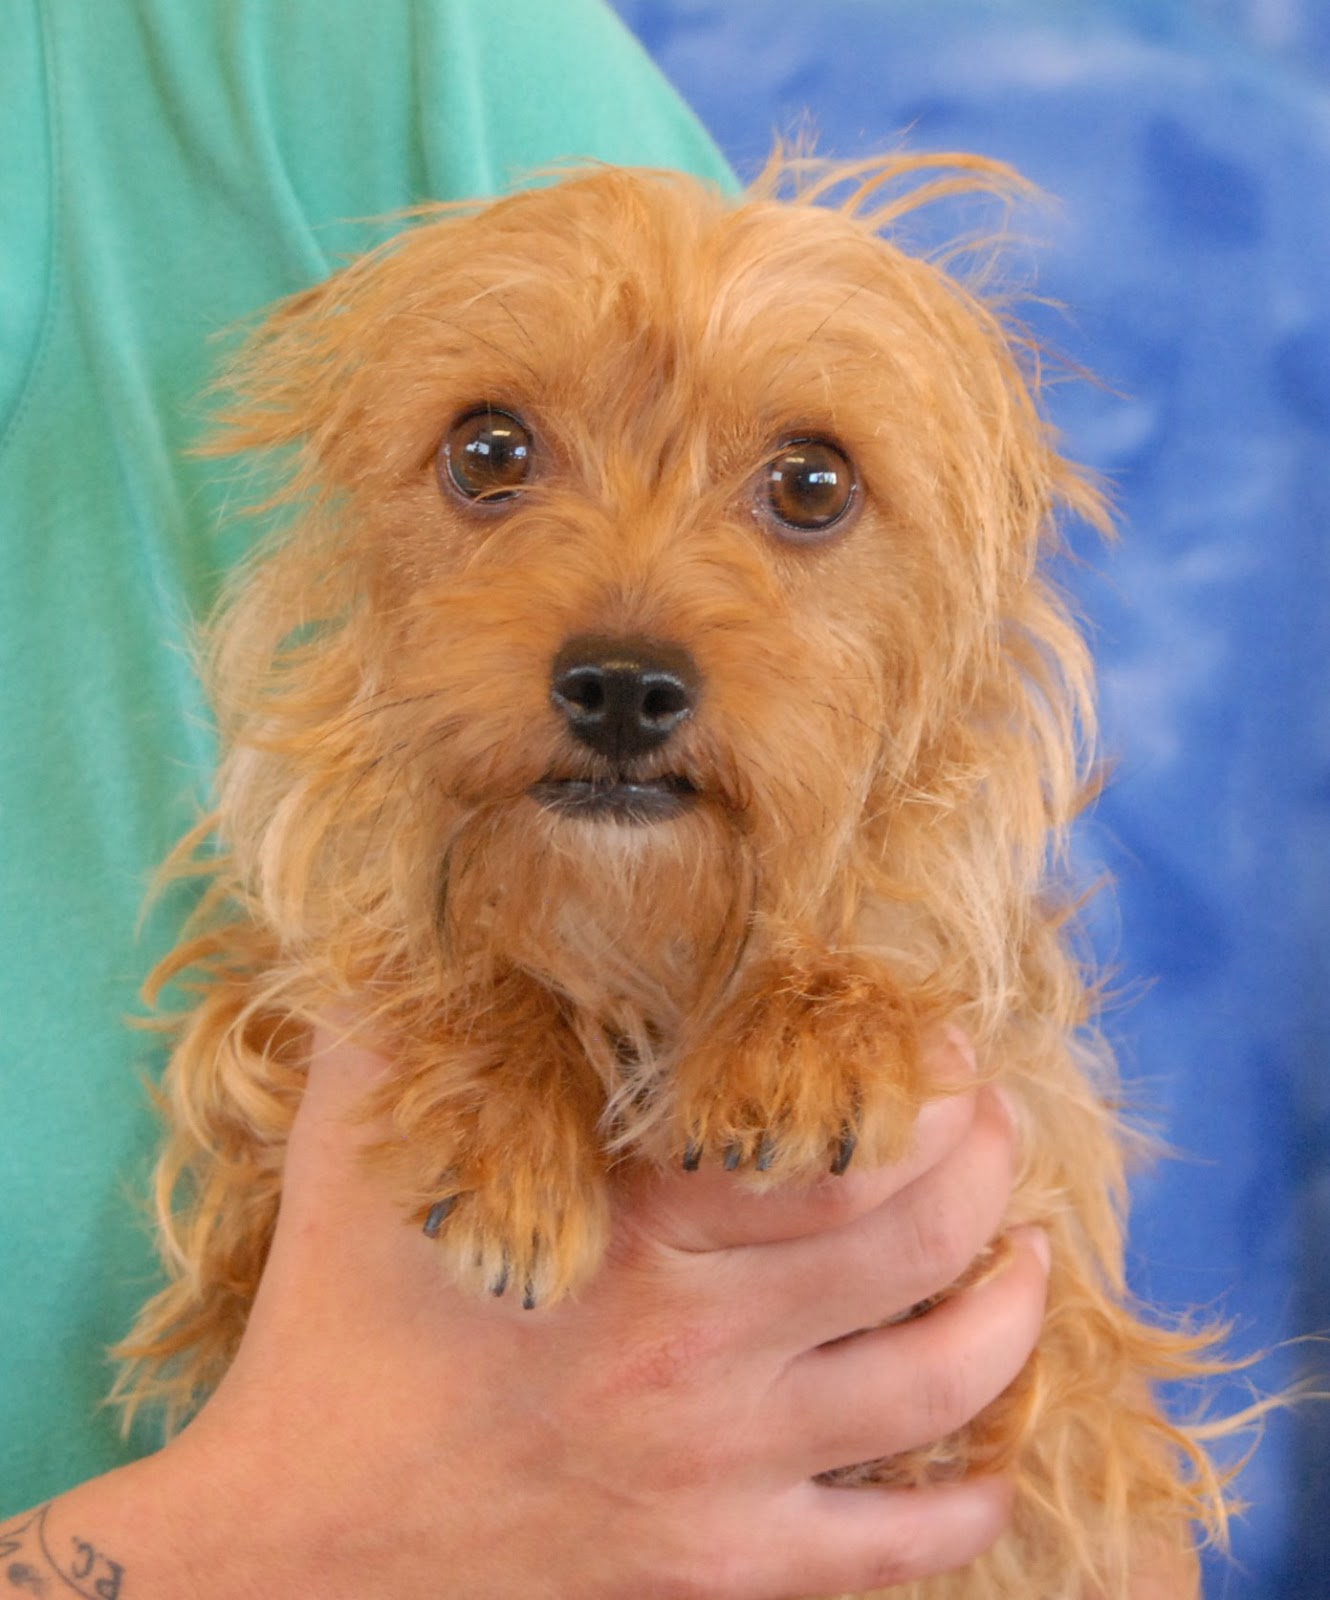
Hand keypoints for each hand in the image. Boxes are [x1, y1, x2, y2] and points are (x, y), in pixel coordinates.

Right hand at [23, 1027, 1045, 1599]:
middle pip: (919, 1243)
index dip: (929, 1088)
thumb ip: (406, 1022)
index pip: (842, 1145)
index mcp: (633, 1233)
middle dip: (991, 1167)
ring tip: (1033, 1258)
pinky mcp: (721, 1567)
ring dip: (1014, 1311)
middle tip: (1000, 1126)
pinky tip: (991, 1460)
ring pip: (940, 1385)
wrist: (296, 1547)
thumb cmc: (332, 1332)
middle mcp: (700, 1351)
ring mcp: (722, 1471)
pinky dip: (968, 1503)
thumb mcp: (354, 1147)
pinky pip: (896, 1548)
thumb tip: (438, 918)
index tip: (947, 1053)